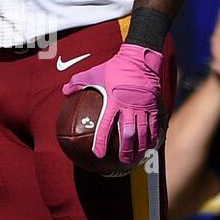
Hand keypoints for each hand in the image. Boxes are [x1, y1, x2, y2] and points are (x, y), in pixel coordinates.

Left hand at [63, 44, 166, 164]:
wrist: (140, 57)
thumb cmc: (115, 66)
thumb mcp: (94, 73)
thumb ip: (78, 82)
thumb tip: (64, 91)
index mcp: (113, 100)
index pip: (105, 126)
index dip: (101, 142)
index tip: (98, 154)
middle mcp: (129, 106)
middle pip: (128, 134)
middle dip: (126, 150)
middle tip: (123, 162)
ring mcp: (144, 106)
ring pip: (143, 132)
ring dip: (140, 147)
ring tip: (137, 158)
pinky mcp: (155, 105)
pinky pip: (155, 124)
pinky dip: (153, 137)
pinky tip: (151, 146)